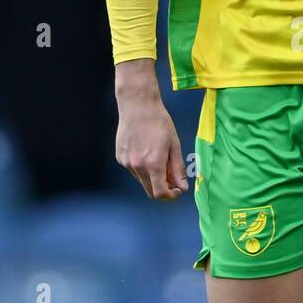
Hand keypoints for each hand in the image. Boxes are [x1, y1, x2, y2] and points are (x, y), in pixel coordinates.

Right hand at [114, 61, 188, 200]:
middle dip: (163, 189)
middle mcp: (137, 166)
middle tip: (172, 178)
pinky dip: (143, 168)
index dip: (171, 196)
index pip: (160, 194)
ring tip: (159, 157)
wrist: (138, 106)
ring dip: (152, 177)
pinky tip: (146, 150)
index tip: (177, 190)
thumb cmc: (159, 123)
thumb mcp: (174, 145)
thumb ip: (177, 169)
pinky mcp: (120, 157)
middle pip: (150, 191)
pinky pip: (134, 170)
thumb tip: (182, 187)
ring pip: (142, 180)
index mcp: (153, 164)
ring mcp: (126, 162)